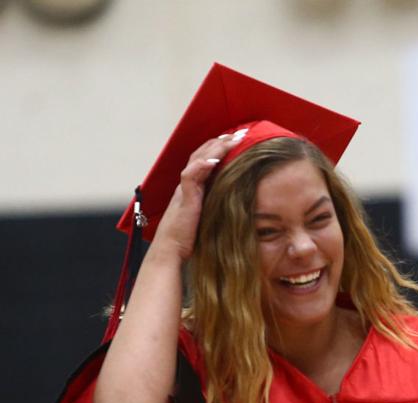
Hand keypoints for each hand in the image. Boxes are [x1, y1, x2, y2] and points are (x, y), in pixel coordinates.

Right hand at [150, 134, 243, 262]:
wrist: (171, 250)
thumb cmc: (190, 237)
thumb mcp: (209, 216)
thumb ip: (218, 205)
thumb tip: (239, 202)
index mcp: (194, 187)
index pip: (207, 160)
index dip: (221, 149)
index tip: (239, 140)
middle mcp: (188, 184)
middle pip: (203, 154)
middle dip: (221, 142)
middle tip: (240, 132)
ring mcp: (184, 189)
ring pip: (197, 160)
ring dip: (214, 148)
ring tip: (231, 138)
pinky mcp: (184, 198)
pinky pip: (191, 176)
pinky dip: (201, 166)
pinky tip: (214, 159)